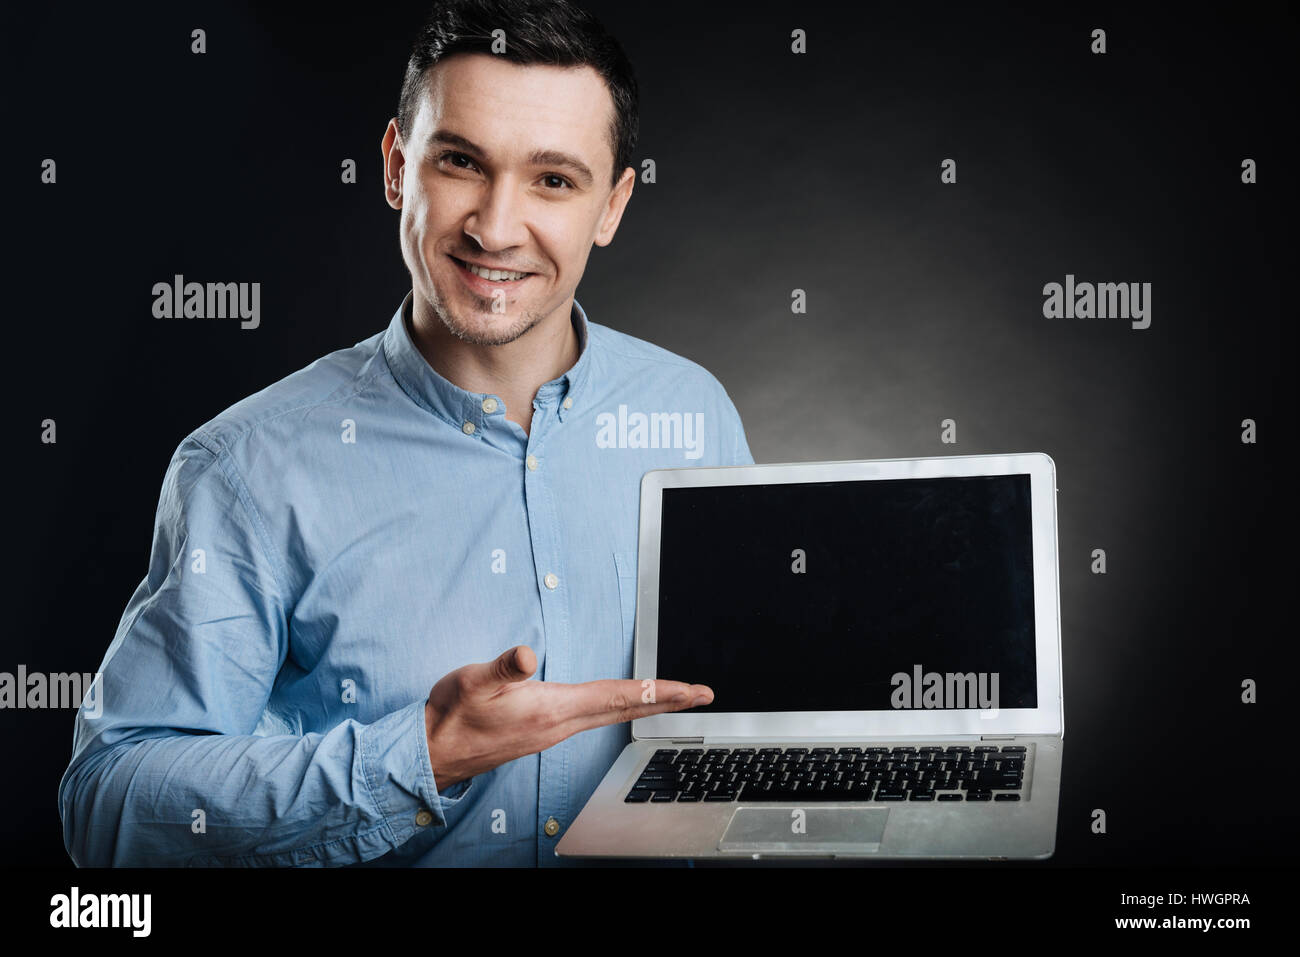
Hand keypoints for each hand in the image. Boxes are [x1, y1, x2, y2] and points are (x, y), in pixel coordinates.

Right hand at [424, 645, 711, 787]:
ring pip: (612, 715)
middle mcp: (560, 725)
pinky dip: (620, 708)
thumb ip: (502, 667)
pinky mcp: (542, 732)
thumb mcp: (474, 680)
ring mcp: (553, 732)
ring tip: (675, 696)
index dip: (656, 691)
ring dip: (646, 704)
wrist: (433, 752)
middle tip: (704, 694)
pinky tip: (621, 705)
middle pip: (625, 709)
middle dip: (667, 700)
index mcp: (553, 709)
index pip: (617, 697)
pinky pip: (594, 718)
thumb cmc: (453, 714)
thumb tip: (526, 655)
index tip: (691, 690)